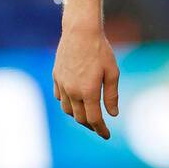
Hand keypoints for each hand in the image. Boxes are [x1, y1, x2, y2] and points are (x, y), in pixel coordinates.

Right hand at [52, 22, 119, 138]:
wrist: (80, 31)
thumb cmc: (100, 50)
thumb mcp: (112, 72)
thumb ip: (111, 95)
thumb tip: (112, 114)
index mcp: (88, 91)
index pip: (94, 119)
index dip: (101, 130)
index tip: (107, 136)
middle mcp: (72, 90)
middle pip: (80, 118)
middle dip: (90, 125)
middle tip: (99, 127)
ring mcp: (62, 84)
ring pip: (68, 110)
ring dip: (78, 116)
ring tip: (88, 116)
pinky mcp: (56, 77)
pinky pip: (60, 97)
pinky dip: (68, 104)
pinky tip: (75, 102)